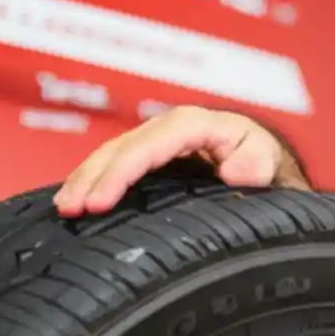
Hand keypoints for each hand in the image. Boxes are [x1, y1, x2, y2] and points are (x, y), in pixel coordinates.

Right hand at [52, 106, 307, 216]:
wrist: (270, 167)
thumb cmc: (268, 164)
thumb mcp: (270, 163)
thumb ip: (257, 164)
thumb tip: (238, 170)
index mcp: (201, 126)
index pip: (154, 142)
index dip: (124, 171)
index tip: (101, 202)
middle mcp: (174, 129)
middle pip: (125, 146)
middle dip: (93, 176)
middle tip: (70, 209)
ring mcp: (160, 141)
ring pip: (113, 154)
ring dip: (85, 178)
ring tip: (64, 207)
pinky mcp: (152, 157)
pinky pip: (117, 164)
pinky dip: (94, 179)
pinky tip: (75, 198)